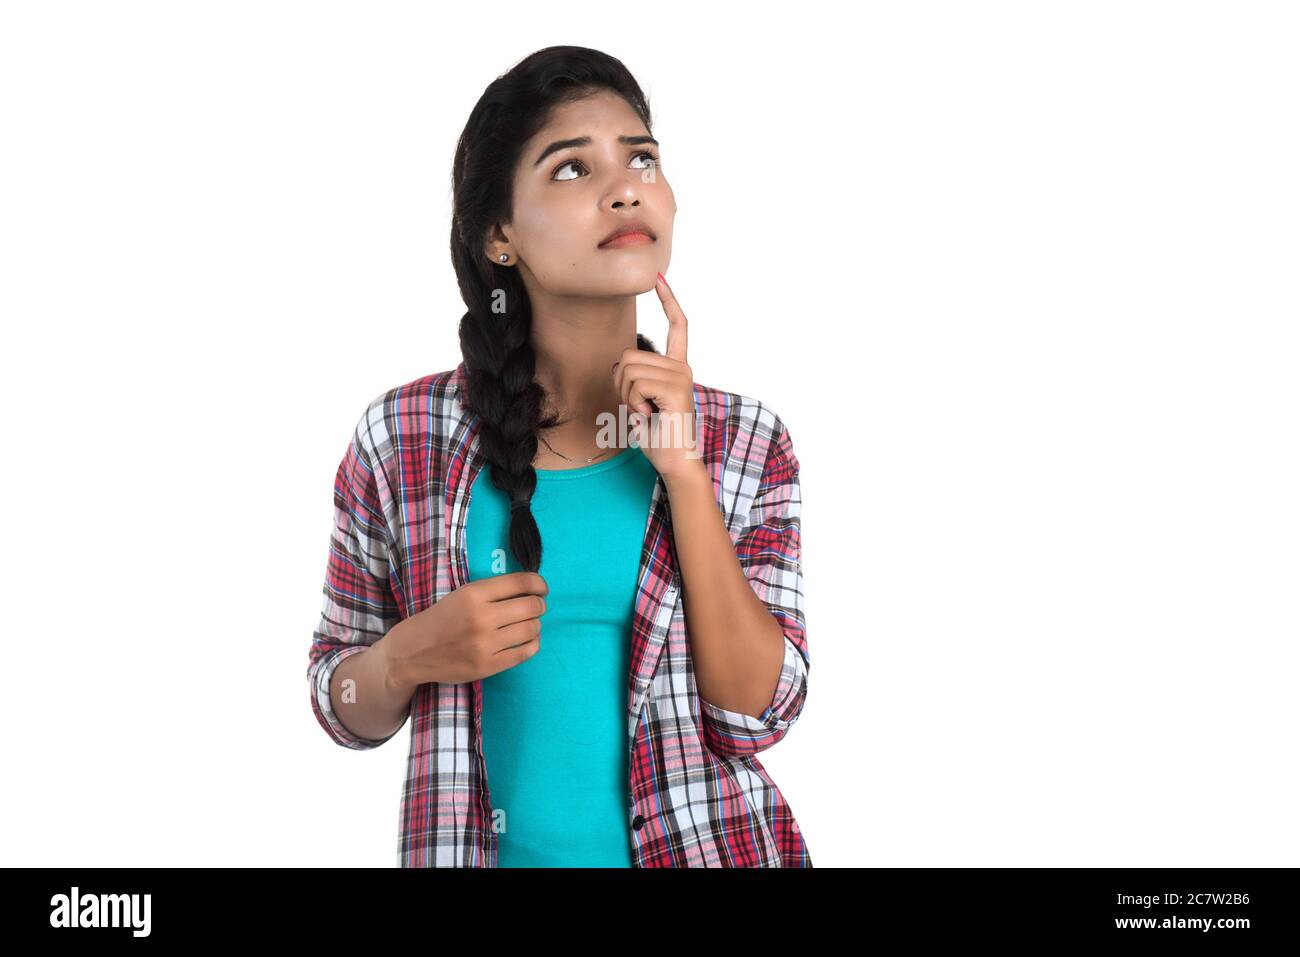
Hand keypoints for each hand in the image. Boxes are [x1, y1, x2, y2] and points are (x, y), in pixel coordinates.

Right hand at [381, 571, 548, 689]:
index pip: (522, 582)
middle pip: (532, 606)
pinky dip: (532, 643)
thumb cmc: (441, 619)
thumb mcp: (462, 595)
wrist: (412, 652)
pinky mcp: (488, 666)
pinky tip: (526, 639)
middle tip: (535, 606)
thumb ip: (493, 591)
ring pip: (532, 629)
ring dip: (535, 624)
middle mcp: (482, 618)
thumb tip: (532, 589)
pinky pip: (526, 652)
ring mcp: (486, 645)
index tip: (541, 588)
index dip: (539, 584)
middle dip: (539, 604)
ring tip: (526, 623)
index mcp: (474, 594)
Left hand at [612, 272, 705, 483]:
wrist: (674, 461)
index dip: (669, 300)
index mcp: (677, 367)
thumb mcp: (640, 400)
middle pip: (628, 355)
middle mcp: (682, 367)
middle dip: (621, 384)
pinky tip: (650, 416)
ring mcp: (680, 376)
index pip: (678, 325)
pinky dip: (634, 403)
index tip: (659, 278)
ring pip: (628, 369)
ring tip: (646, 412)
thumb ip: (634, 377)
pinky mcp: (675, 389)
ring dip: (626, 396)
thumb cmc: (658, 435)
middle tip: (640, 407)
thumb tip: (620, 363)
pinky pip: (635, 384)